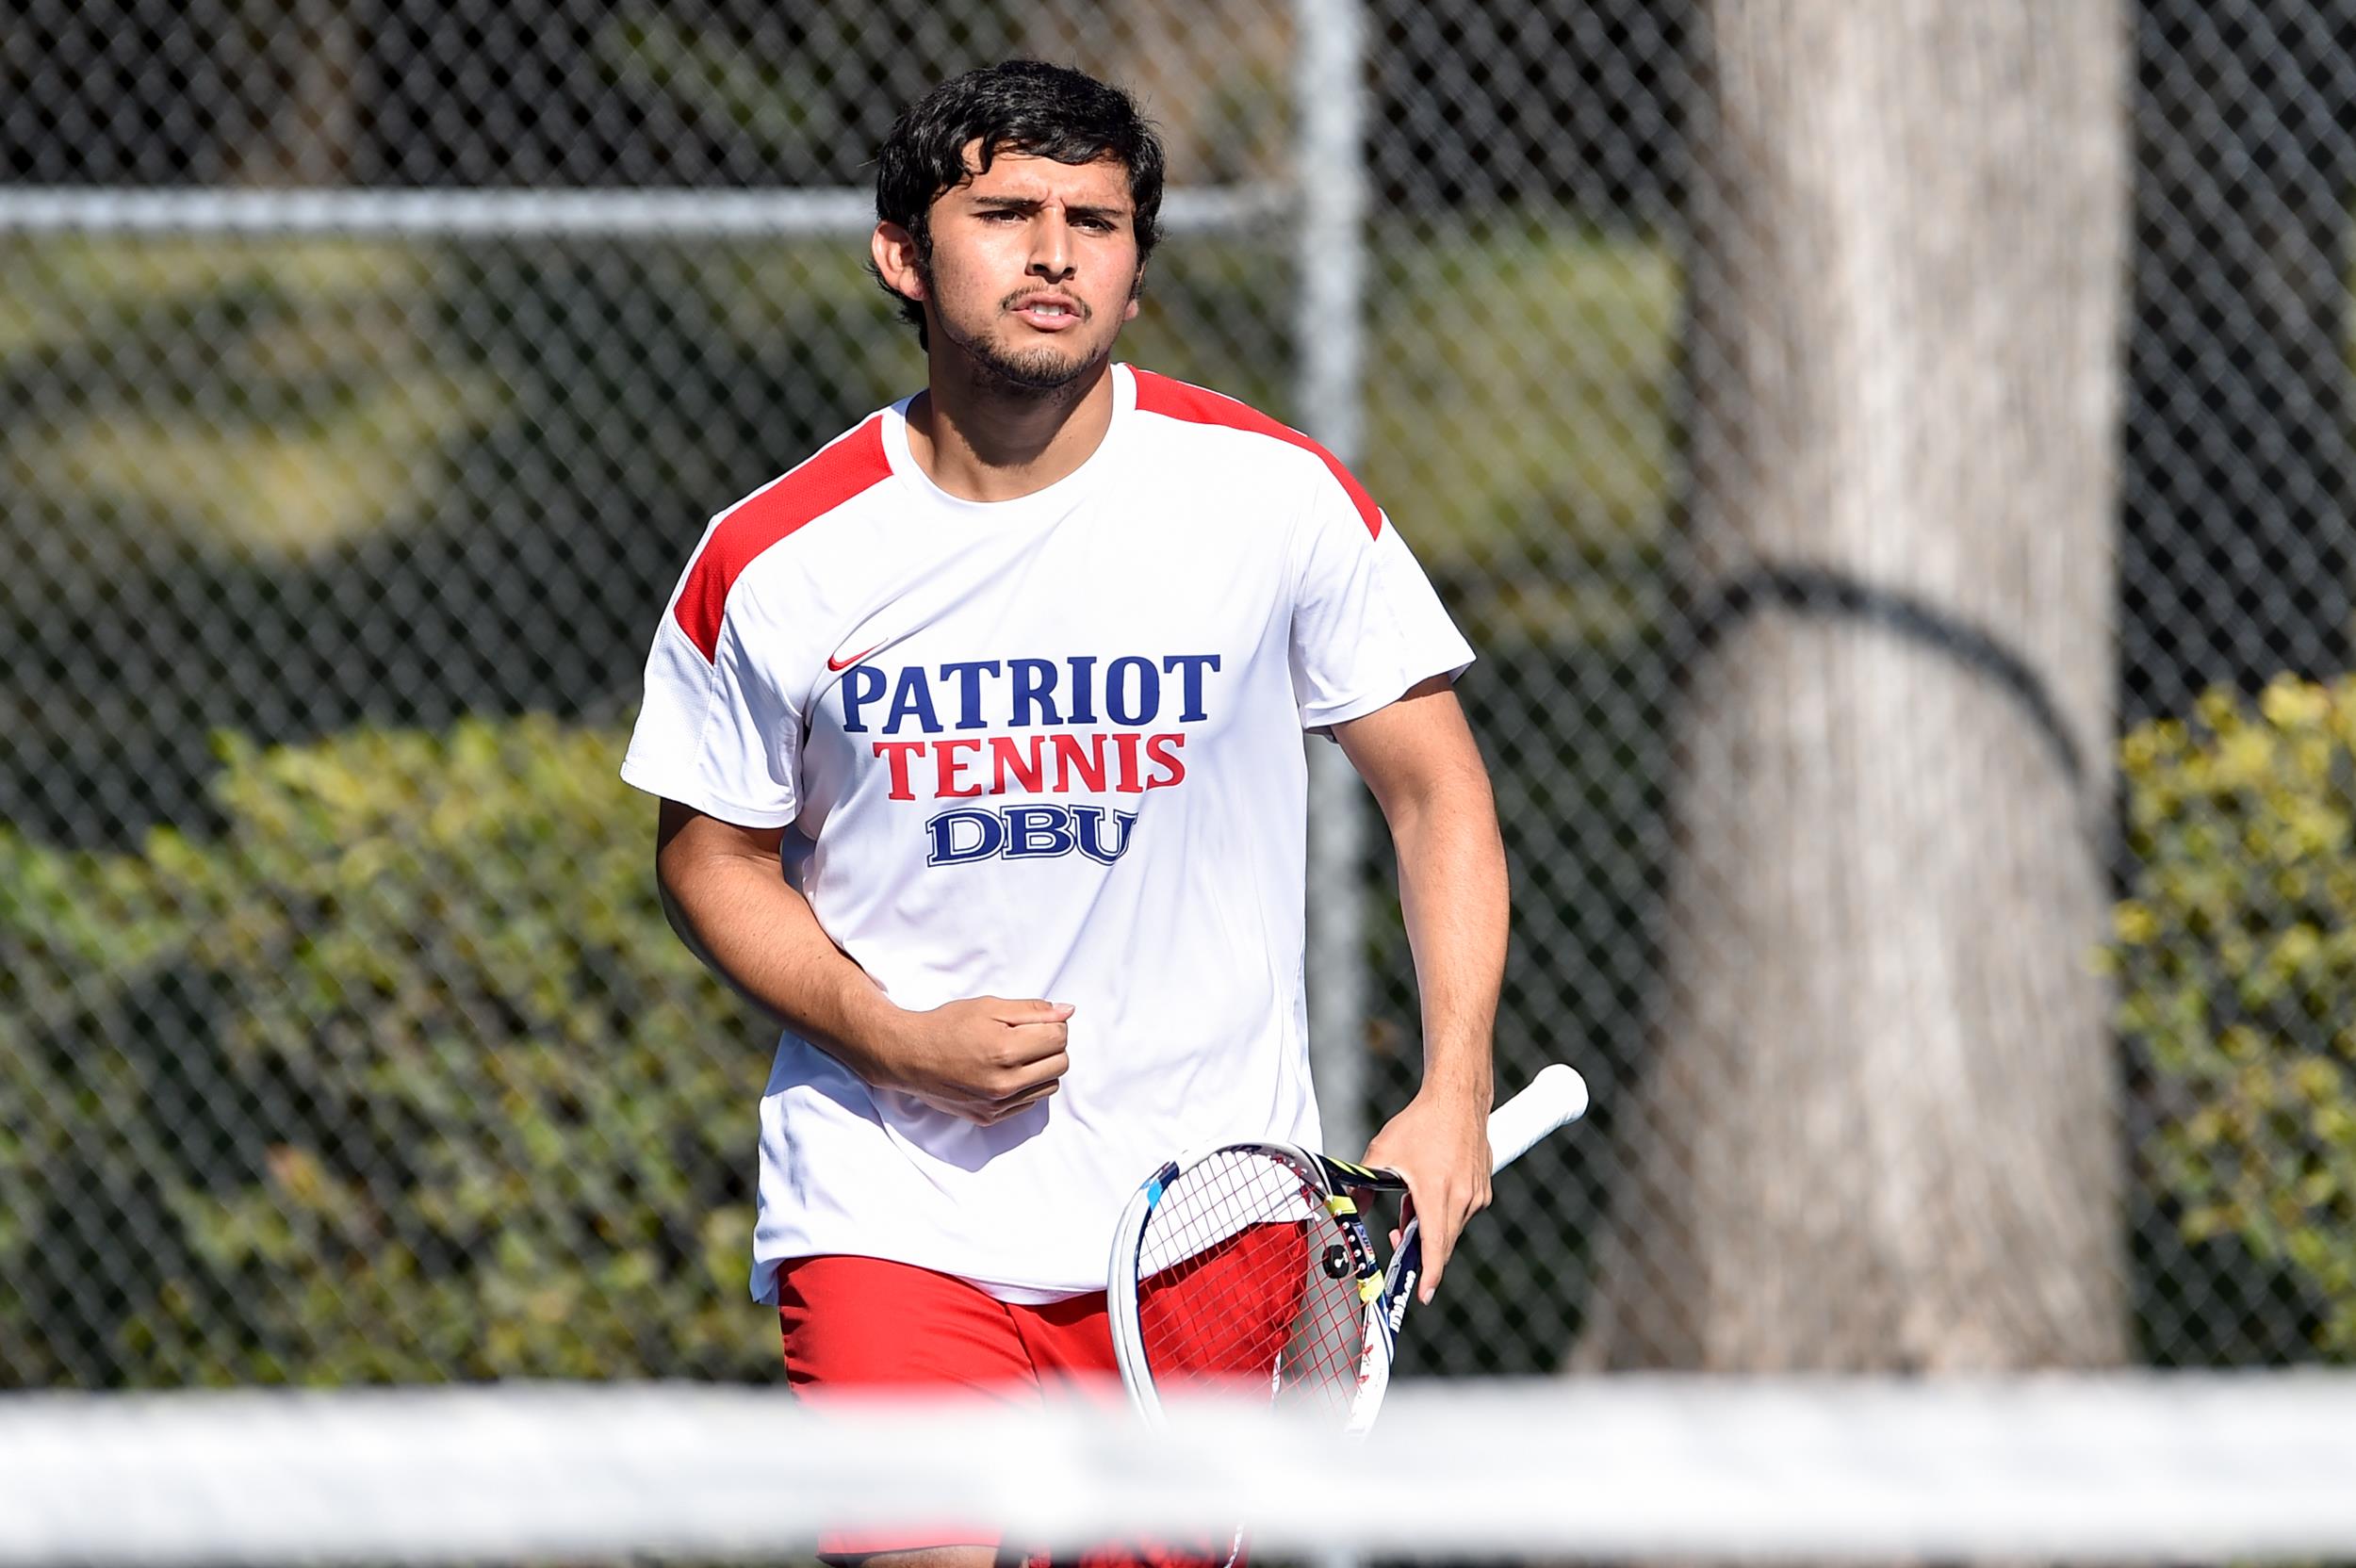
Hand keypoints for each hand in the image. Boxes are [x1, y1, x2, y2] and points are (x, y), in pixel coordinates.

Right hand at [872, 996, 1072, 1125]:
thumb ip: (1032, 1010)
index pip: (1059, 1038)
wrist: (910, 1056)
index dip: (1054, 1024)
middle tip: (1028, 1036)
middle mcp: (1004, 1083)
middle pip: (1061, 1063)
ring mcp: (997, 1104)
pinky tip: (1004, 1071)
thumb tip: (1068, 1011)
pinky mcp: (990, 1117)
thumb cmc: (947, 1026)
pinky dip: (1025, 1086)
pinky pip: (1029, 1102)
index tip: (1038, 1021)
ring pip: (1049, 1085)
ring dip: (1042, 1067)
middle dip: (1052, 1045)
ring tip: (1017, 1054)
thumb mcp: (989, 1007)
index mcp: (1005, 1051)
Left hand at [1361, 1088, 1491, 1302]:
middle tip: (1395, 1241)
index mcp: (1438, 1192)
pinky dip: (1444, 1212)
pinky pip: (1462, 1212)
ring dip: (1431, 1226)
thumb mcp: (1383, 1152)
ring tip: (1409, 1204)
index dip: (1429, 1275)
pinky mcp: (1483, 1188)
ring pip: (1452, 1227)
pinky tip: (1429, 1191)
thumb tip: (1351, 1209)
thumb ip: (1364, 1185)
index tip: (1423, 1295)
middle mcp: (1464, 1197)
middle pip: (1442, 1242)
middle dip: (1420, 1251)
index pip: (1435, 1245)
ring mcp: (1477, 1194)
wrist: (1459, 1098)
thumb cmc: (1422, 1122)